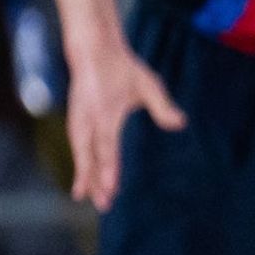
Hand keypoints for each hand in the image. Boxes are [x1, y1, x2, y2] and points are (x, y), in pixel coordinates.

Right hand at [64, 42, 186, 211]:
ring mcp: (78, 118)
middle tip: (102, 205)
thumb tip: (180, 124)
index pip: (108, 147)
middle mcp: (87, 119)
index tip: (111, 188)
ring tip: (83, 197)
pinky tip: (82, 176)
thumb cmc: (122, 67)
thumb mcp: (148, 83)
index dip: (109, 169)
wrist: (92, 49)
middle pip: (89, 156)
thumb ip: (162, 106)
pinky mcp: (75, 118)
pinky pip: (76, 145)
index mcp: (105, 113)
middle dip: (94, 181)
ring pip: (80, 152)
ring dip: (84, 175)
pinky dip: (79, 162)